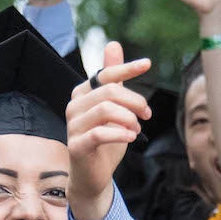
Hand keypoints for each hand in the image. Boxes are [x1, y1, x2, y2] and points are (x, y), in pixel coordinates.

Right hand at [66, 41, 152, 219]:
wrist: (92, 176)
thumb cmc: (105, 140)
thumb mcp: (114, 107)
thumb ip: (114, 80)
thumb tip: (113, 43)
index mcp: (82, 93)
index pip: (104, 74)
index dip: (126, 68)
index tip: (147, 64)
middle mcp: (74, 106)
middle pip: (108, 92)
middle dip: (134, 101)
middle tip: (147, 115)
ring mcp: (73, 126)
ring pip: (105, 109)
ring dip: (128, 119)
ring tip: (137, 130)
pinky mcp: (76, 146)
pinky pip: (99, 133)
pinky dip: (119, 134)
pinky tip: (130, 138)